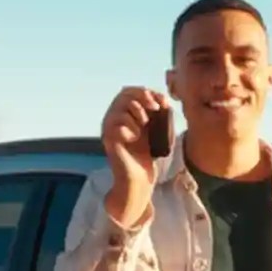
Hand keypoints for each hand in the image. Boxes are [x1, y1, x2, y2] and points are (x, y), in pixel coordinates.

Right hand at [100, 86, 168, 224]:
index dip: (145, 91)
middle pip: (123, 94)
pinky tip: (135, 138)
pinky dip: (130, 127)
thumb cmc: (148, 154)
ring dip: (137, 113)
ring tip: (144, 126)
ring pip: (120, 107)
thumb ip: (158, 112)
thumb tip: (163, 98)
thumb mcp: (157, 128)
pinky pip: (117, 123)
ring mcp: (108, 129)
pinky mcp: (108, 140)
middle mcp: (112, 118)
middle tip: (155, 108)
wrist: (139, 179)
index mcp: (123, 113)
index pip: (129, 91)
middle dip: (142, 97)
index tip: (162, 100)